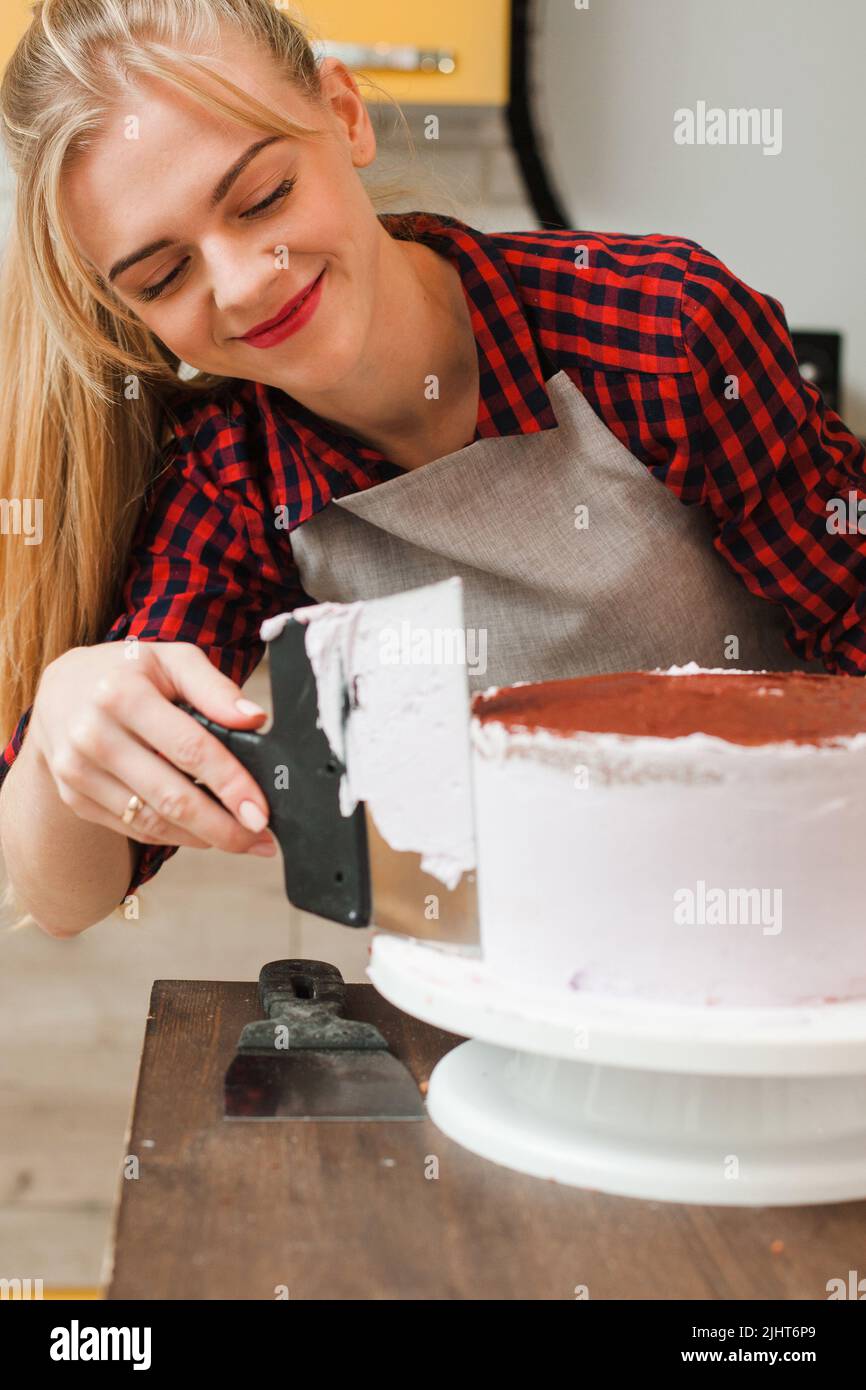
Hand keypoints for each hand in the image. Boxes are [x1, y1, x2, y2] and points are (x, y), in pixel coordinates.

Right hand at [29, 641, 275, 855]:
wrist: (60, 689)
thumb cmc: (128, 672)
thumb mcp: (172, 660)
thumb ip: (215, 688)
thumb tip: (255, 720)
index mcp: (121, 694)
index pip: (188, 748)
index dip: (230, 784)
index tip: (260, 810)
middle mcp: (93, 735)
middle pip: (170, 796)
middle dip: (223, 826)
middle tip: (261, 840)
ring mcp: (77, 772)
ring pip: (152, 821)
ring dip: (203, 838)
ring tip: (242, 840)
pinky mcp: (74, 798)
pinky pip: (133, 828)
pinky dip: (174, 836)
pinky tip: (203, 834)